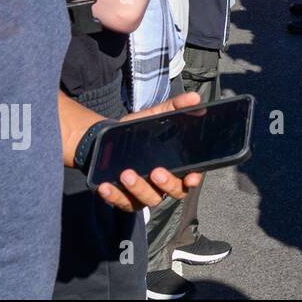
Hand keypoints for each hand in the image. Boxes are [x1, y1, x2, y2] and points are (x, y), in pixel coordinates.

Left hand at [93, 92, 204, 212]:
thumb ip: (176, 106)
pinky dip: (114, 196)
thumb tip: (195, 97)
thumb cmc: (140, 131)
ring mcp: (145, 194)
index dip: (194, 180)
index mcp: (177, 165)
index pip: (191, 177)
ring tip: (126, 173)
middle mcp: (164, 183)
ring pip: (149, 199)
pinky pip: (123, 203)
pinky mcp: (126, 200)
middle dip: (166, 183)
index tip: (191, 177)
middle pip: (174, 192)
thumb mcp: (157, 115)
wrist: (109, 140)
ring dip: (138, 188)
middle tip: (156, 171)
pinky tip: (105, 186)